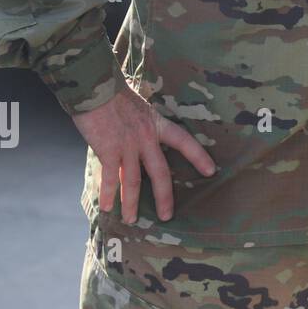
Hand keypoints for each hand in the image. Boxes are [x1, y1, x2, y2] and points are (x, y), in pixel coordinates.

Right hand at [72, 83, 216, 224]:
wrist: (96, 87)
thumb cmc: (115, 93)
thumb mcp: (139, 105)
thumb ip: (143, 123)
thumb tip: (141, 135)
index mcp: (157, 124)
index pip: (184, 141)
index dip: (198, 156)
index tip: (211, 171)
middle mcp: (146, 138)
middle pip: (160, 173)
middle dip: (164, 197)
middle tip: (166, 216)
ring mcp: (127, 146)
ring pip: (134, 182)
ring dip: (132, 204)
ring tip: (132, 220)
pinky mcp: (108, 151)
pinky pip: (110, 178)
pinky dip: (108, 194)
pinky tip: (107, 207)